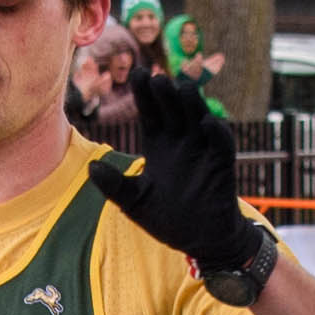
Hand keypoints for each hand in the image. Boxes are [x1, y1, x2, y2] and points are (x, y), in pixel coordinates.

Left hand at [90, 67, 268, 293]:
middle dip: (167, 93)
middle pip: (174, 108)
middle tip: (158, 79)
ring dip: (193, 103)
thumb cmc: (167, 218)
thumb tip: (92, 167)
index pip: (150, 111)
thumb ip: (114, 186)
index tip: (137, 74)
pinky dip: (216, 132)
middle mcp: (181, 141)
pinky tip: (207, 123)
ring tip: (183, 88)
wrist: (200, 240)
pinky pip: (222, 144)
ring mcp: (203, 150)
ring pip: (199, 118)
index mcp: (158, 144)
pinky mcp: (222, 165)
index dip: (144, 93)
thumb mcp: (133, 202)